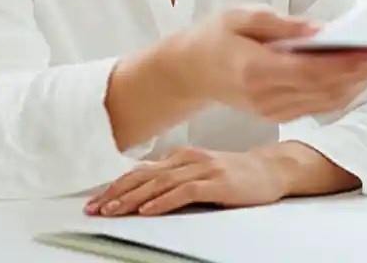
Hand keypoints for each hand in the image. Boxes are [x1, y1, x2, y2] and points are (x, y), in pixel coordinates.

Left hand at [85, 147, 285, 216]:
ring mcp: (203, 169)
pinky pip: (184, 192)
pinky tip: (148, 210)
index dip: (116, 186)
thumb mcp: (201, 172)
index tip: (96, 201)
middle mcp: (188, 159)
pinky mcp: (217, 182)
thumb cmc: (237, 175)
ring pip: (159, 183)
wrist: (272, 169)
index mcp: (182, 156)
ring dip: (133, 198)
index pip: (141, 171)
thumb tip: (145, 192)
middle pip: (144, 176)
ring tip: (113, 210)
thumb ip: (176, 178)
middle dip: (116, 193)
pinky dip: (163, 201)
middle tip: (94, 208)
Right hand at [171, 6, 366, 121]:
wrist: (188, 71)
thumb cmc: (215, 36)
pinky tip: (365, 70)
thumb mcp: (240, 16)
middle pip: (328, 87)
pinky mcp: (279, 114)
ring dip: (362, 80)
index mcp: (255, 70)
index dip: (351, 61)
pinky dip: (346, 88)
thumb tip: (322, 30)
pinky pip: (320, 104)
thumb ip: (280, 23)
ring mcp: (273, 110)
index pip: (314, 70)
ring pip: (329, 100)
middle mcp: (266, 97)